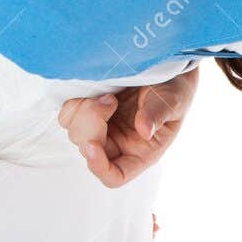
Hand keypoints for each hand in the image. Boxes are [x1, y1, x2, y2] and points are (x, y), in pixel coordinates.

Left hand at [57, 67, 197, 187]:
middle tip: (110, 100)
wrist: (162, 65)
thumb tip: (144, 130)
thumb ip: (158, 116)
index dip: (99, 167)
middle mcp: (117, 146)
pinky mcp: (87, 112)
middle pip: (89, 151)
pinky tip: (97, 91)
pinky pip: (68, 115)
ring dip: (83, 112)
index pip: (114, 176)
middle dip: (92, 125)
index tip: (93, 144)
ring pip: (74, 132)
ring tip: (108, 94)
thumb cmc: (173, 90)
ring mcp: (101, 129)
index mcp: (140, 153)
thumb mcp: (172, 102)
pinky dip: (75, 103)